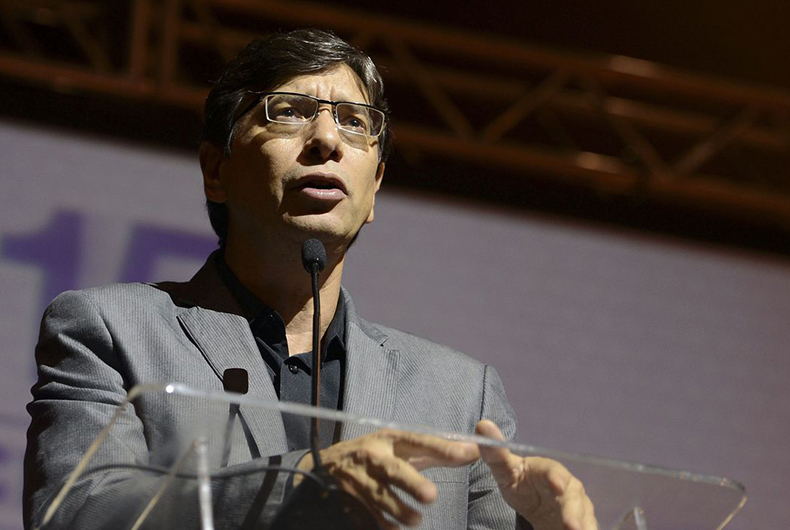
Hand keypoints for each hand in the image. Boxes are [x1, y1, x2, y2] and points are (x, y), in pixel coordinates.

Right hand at [297, 429, 479, 528]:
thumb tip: (473, 451)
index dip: (442, 447)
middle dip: (412, 483)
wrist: (325, 467)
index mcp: (389, 439)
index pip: (418, 441)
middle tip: (430, 496)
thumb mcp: (399, 448)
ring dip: (400, 512)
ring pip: (380, 498)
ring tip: (415, 520)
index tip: (467, 453)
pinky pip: (366, 517)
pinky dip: (382, 525)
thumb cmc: (373, 455)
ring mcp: (357, 480)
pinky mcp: (347, 500)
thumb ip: (435, 452)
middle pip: (394, 470)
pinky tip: (393, 529)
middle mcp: (373, 457)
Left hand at [476, 420, 596, 529]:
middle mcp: (569, 487)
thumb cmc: (521, 482)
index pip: (554, 471)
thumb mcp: (505, 471)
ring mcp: (578, 507)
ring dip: (584, 525)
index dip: (556, 477)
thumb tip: (483, 425)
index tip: (557, 486)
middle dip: (573, 512)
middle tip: (571, 526)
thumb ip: (495, 453)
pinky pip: (588, 527)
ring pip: (585, 516)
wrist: (536, 501)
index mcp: (548, 470)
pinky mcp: (582, 523)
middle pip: (574, 498)